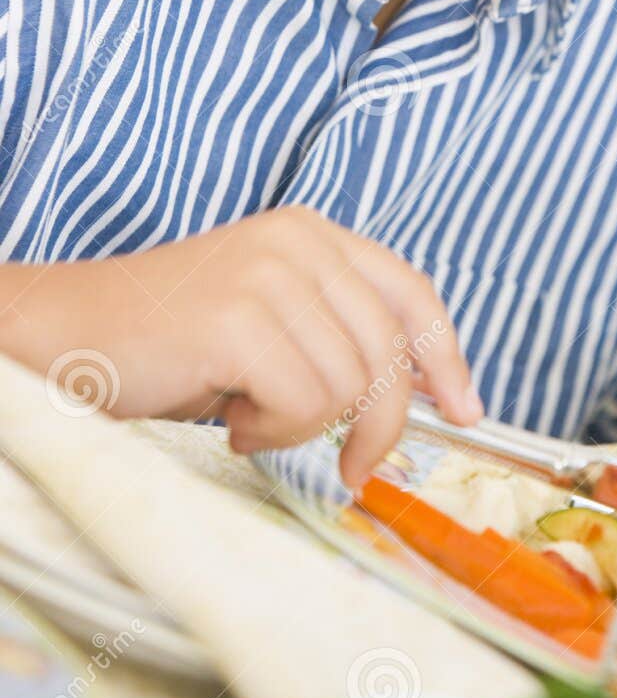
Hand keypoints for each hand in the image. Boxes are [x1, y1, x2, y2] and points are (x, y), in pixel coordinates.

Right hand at [0, 207, 480, 489]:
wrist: (69, 336)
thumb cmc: (171, 344)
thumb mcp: (270, 320)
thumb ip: (337, 333)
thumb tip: (423, 392)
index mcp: (312, 233)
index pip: (410, 291)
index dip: (446, 356)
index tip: (466, 410)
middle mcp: (298, 241)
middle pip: (389, 354)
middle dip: (378, 426)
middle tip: (349, 465)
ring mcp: (269, 274)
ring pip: (349, 387)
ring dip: (302, 426)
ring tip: (248, 412)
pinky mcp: (239, 319)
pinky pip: (304, 404)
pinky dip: (272, 431)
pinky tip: (230, 416)